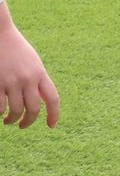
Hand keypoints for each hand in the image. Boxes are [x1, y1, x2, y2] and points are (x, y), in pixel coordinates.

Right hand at [0, 8, 60, 128]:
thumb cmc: (16, 49)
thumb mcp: (33, 63)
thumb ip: (37, 80)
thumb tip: (40, 100)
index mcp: (40, 73)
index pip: (53, 99)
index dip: (54, 114)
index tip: (52, 126)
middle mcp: (28, 79)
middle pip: (33, 109)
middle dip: (28, 122)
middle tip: (22, 126)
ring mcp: (11, 81)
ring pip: (16, 110)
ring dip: (12, 119)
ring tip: (8, 121)